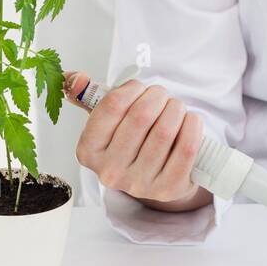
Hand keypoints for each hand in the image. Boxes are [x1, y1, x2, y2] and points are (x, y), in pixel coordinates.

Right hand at [64, 71, 210, 211]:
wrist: (157, 176)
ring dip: (176, 109)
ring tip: (175, 108)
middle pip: (141, 116)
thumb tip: (74, 77)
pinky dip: (192, 126)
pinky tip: (190, 121)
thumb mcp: (106, 121)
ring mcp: (139, 184)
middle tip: (162, 96)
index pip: (112, 105)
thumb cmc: (131, 142)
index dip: (132, 88)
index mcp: (89, 151)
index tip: (139, 88)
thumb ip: (89, 95)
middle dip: (157, 96)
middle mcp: (111, 172)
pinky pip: (186, 147)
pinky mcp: (169, 189)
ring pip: (165, 130)